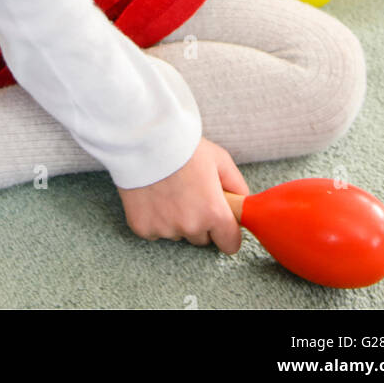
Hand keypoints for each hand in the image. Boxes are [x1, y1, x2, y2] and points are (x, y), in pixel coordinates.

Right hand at [116, 137, 250, 254]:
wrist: (144, 138)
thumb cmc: (183, 146)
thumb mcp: (219, 158)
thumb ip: (236, 184)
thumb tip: (241, 202)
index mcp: (213, 212)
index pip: (230, 244)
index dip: (227, 232)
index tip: (221, 222)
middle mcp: (190, 226)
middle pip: (201, 238)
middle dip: (199, 222)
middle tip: (190, 194)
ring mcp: (164, 228)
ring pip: (177, 233)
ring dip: (176, 220)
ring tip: (168, 190)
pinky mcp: (142, 227)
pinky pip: (154, 231)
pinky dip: (154, 218)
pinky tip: (151, 195)